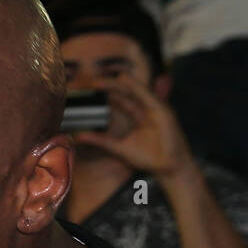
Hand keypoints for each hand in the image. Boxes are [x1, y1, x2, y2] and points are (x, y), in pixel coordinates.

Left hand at [71, 77, 191, 179]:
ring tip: (102, 79)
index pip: (119, 99)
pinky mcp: (161, 110)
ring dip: (118, 83)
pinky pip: (146, 95)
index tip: (88, 89)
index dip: (105, 93)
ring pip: (133, 90)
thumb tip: (79, 137)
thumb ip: (100, 140)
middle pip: (125, 92)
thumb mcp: (118, 148)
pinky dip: (135, 86)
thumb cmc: (148, 158)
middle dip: (108, 86)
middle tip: (90, 81)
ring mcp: (154, 107)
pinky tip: (124, 79)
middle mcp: (145, 108)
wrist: (168, 168)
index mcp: (136, 115)